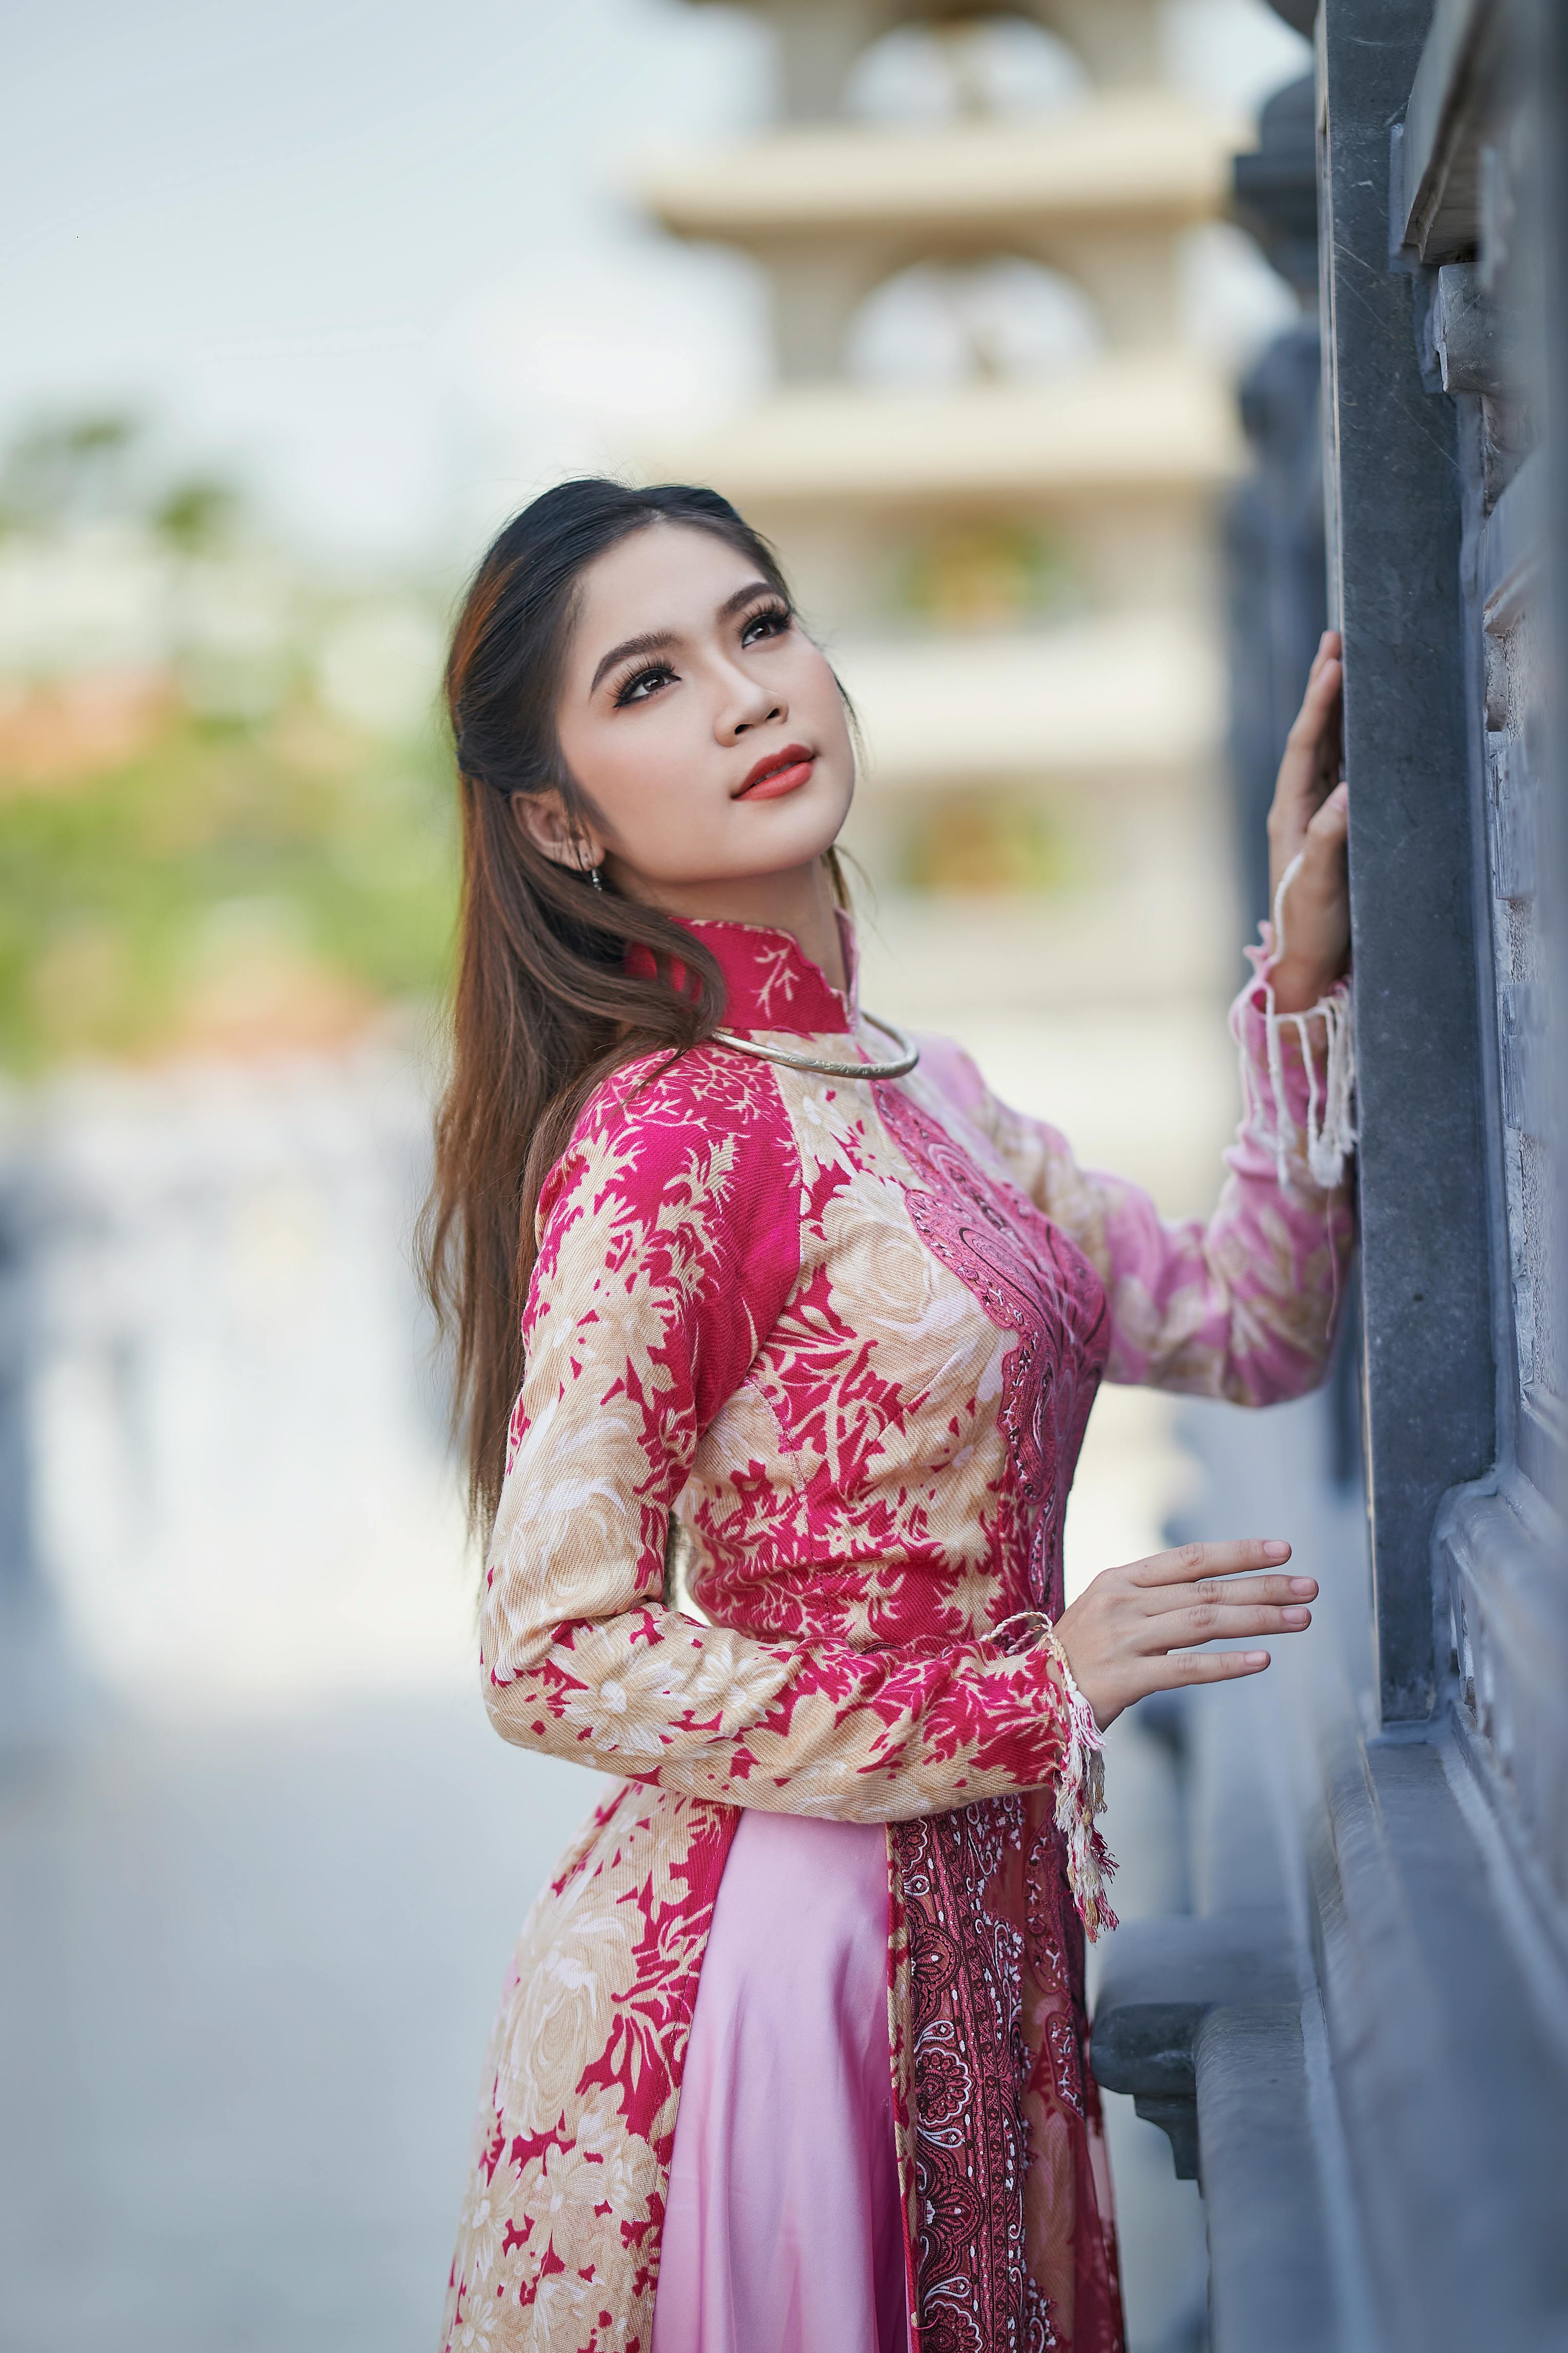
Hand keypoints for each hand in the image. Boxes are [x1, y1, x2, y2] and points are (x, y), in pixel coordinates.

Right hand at [1053, 1539, 1317, 1728]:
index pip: (1190, 1558)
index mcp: (1119, 1579)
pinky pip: (1185, 1669)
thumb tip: (1216, 1593)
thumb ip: (1153, 1601)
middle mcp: (1121, 1602)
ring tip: (1300, 1619)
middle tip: (1310, 1588)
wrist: (1024, 1699)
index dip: (1239, 1552)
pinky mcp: (1123, 1679)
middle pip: (1206, 1589)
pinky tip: (1262, 1659)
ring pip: (1203, 1622)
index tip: (1283, 1550)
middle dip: (1263, 1586)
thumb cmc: (1075, 1658)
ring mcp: (1121, 1640)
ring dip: (1258, 1619)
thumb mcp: (1107, 1613)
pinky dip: (1227, 1664)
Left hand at [1266, 630, 1349, 1013]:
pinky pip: (1341, 770)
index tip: (1333, 663)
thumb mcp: (1315, 884)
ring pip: (1328, 747)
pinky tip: (1362, 719)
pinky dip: (1351, 739)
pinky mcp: (1331, 825)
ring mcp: (1313, 813)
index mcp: (1289, 813)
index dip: (1319, 704)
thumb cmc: (1308, 926)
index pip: (1305, 747)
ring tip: (1347, 662)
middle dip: (1324, 689)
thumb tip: (1346, 793)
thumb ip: (1327, 841)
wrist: (1305, 959)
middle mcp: (1298, 806)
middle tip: (1336, 640)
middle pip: (1313, 735)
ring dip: (1337, 707)